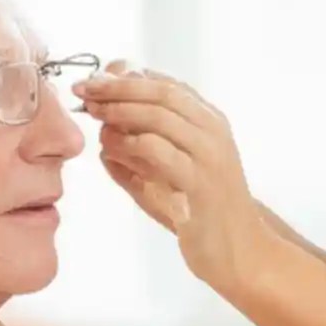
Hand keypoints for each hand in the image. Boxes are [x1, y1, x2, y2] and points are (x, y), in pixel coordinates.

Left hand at [76, 61, 277, 299]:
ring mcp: (209, 155)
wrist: (240, 249)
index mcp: (209, 121)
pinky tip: (111, 147)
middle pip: (161, 92)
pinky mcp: (200, 182)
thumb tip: (105, 133)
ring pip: (160, 116)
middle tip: (85, 88)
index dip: (127, 76)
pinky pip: (160, 152)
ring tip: (94, 113)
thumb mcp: (172, 171)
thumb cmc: (202, 209)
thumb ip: (142, 149)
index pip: (166, 84)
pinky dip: (131, 143)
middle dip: (118, 86)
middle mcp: (212, 131)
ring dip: (121, 110)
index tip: (96, 78)